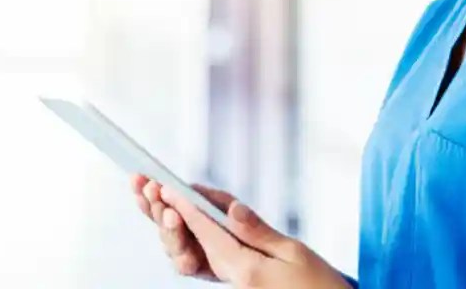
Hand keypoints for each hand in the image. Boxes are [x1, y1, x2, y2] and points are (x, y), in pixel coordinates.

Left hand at [131, 174, 352, 288]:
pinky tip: (181, 212)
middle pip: (189, 241)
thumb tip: (233, 210)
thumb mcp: (294, 253)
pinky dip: (189, 230)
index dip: (185, 207)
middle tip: (147, 186)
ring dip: (171, 220)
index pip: (206, 232)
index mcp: (243, 269)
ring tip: (153, 195)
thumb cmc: (317, 285)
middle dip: (165, 211)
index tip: (167, 187)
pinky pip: (205, 251)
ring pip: (192, 247)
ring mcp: (230, 278)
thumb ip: (259, 231)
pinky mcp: (235, 276)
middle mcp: (229, 276)